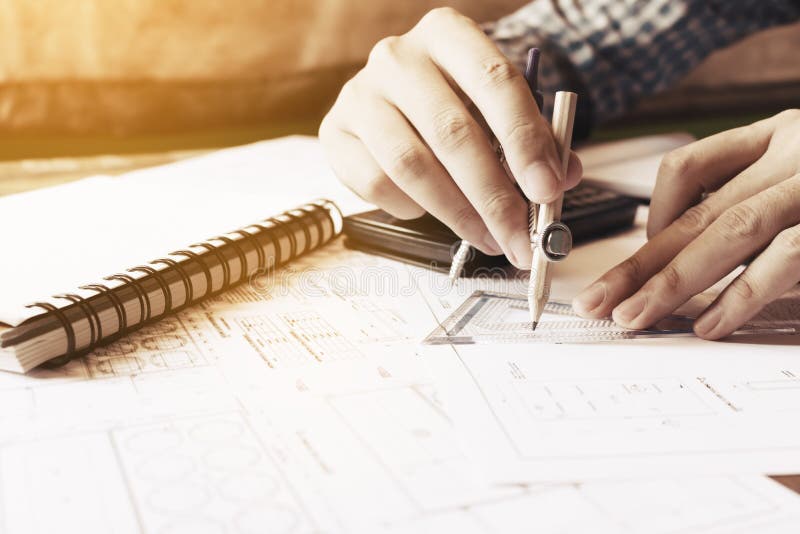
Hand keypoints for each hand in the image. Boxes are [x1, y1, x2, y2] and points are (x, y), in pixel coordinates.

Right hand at [319, 7, 580, 267]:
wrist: (390, 97)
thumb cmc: (451, 102)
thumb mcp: (497, 108)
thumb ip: (534, 139)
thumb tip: (561, 179)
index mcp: (449, 34)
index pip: (496, 83)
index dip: (526, 141)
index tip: (546, 190)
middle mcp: (399, 57)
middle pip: (453, 133)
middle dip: (493, 196)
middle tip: (518, 237)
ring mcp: (361, 94)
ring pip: (412, 165)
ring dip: (456, 213)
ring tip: (485, 237)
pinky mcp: (335, 131)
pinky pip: (377, 183)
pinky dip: (411, 207)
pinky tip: (429, 209)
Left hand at [573, 109, 799, 338]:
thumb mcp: (797, 177)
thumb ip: (746, 200)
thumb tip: (679, 253)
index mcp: (771, 137)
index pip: (685, 168)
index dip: (653, 214)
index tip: (638, 258)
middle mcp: (790, 152)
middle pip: (694, 213)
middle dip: (637, 266)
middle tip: (595, 303)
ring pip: (726, 234)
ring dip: (672, 283)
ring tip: (632, 318)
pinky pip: (781, 259)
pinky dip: (739, 296)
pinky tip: (707, 324)